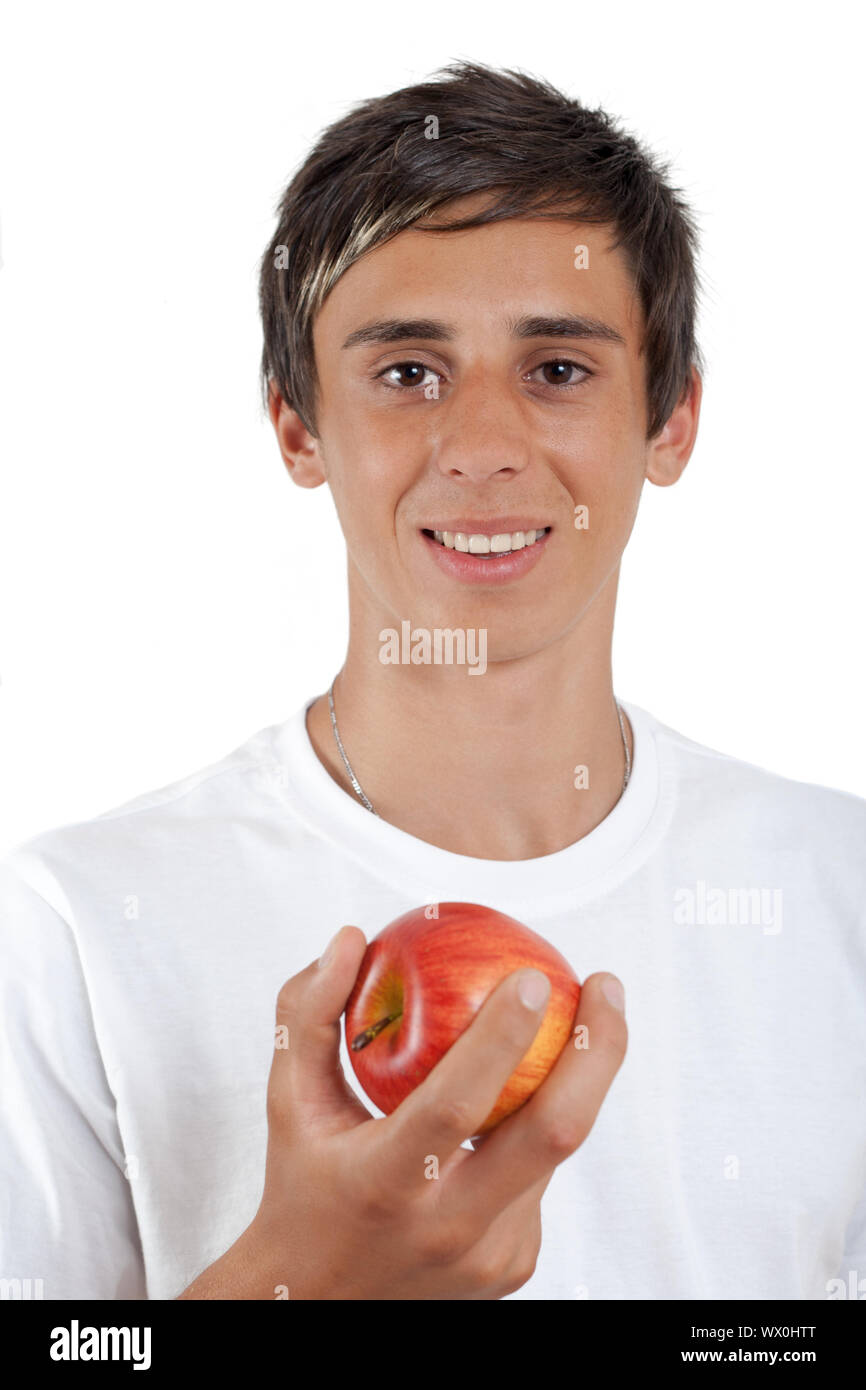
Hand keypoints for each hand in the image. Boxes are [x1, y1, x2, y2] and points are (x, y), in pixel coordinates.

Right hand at [179, 925, 626, 1299]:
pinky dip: (534, 1125)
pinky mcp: (517, 1262)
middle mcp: (448, 1227)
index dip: (503, 1037)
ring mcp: (492, 1254)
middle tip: (604, 984)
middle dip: (597, 1049)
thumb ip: (310, 1014)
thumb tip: (352, 939)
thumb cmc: (303, 1187)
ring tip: (572, 1019)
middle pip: (554, 1133)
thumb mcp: (290, 1101)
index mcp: (386, 1183)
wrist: (315, 1303)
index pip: (457, 1105)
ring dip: (567, 1079)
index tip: (534, 975)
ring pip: (552, 1149)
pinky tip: (519, 1097)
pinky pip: (541, 1174)